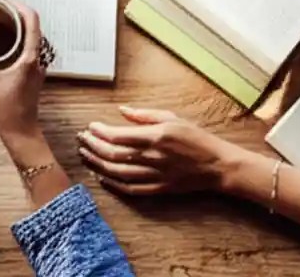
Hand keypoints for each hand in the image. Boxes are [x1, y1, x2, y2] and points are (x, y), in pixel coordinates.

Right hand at [0, 0, 46, 142]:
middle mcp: (38, 57)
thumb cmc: (6, 110)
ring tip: (1, 17)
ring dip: (19, 23)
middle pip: (33, 23)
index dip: (17, 3)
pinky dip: (19, 36)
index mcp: (30, 56)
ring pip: (33, 34)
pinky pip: (30, 45)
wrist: (21, 131)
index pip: (31, 19)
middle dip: (16, 9)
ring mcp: (38, 65)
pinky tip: (5, 39)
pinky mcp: (33, 71)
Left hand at [78, 107, 252, 194]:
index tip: (90, 127)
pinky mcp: (158, 189)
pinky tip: (102, 177)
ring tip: (85, 156)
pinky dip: (113, 184)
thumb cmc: (196, 138)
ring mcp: (155, 175)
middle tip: (82, 140)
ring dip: (97, 165)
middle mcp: (152, 157)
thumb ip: (145, 115)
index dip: (100, 132)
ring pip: (118, 173)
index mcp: (155, 136)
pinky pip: (130, 189)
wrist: (217, 165)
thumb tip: (121, 110)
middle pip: (113, 155)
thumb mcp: (173, 118)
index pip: (118, 136)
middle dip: (93, 147)